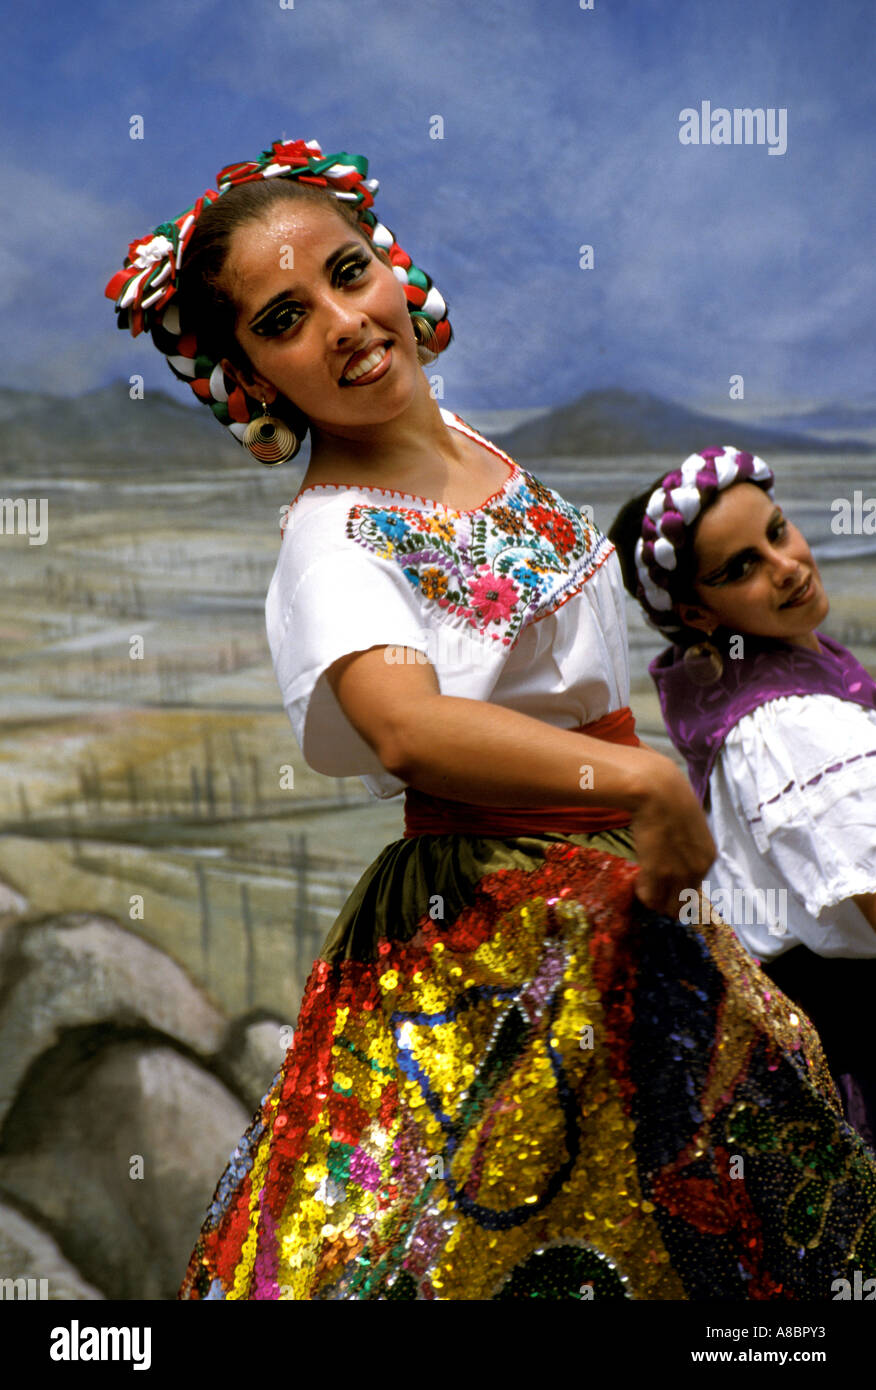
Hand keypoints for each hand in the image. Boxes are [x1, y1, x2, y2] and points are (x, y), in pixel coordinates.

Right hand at [628, 763, 716, 918]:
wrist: (659, 791)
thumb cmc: (670, 803)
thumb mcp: (690, 829)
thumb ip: (688, 850)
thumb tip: (676, 860)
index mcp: (708, 859)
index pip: (695, 891)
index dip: (676, 890)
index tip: (663, 884)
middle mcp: (697, 870)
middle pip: (681, 904)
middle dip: (665, 900)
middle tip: (651, 886)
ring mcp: (679, 873)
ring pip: (664, 904)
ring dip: (653, 897)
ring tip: (643, 880)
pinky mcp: (659, 872)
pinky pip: (649, 896)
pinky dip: (642, 891)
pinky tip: (638, 877)